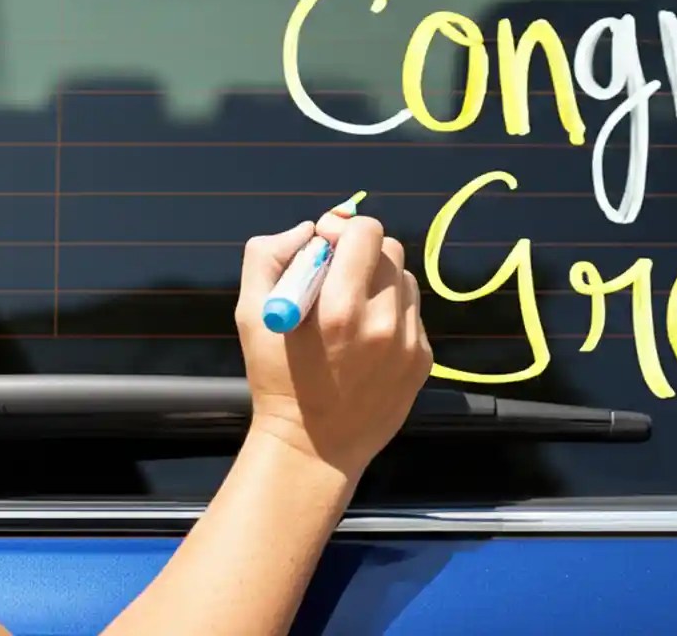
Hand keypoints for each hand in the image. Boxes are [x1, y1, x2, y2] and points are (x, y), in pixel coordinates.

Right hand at [234, 214, 432, 478]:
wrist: (314, 448)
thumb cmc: (277, 379)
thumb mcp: (252, 315)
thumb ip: (269, 256)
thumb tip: (308, 230)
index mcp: (341, 310)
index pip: (367, 233)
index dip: (343, 229)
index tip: (325, 244)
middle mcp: (384, 324)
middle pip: (390, 250)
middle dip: (361, 252)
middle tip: (336, 274)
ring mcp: (410, 343)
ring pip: (404, 280)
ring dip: (379, 282)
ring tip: (350, 310)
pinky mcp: (424, 359)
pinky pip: (413, 314)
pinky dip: (391, 313)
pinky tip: (365, 340)